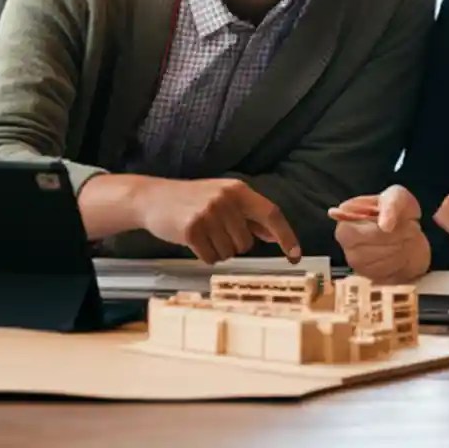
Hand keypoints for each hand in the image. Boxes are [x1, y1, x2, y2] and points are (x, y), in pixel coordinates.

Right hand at [133, 177, 300, 263]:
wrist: (153, 198)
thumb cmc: (193, 200)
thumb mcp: (224, 199)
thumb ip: (250, 216)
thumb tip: (275, 234)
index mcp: (239, 190)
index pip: (272, 214)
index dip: (286, 236)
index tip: (295, 255)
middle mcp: (226, 199)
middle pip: (247, 243)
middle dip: (234, 244)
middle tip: (215, 231)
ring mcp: (208, 214)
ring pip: (229, 253)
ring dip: (218, 250)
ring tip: (203, 233)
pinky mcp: (192, 229)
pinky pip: (211, 258)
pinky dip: (204, 255)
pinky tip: (193, 240)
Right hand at [330, 185, 429, 283]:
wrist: (414, 233)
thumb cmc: (398, 212)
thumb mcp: (397, 197)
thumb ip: (390, 206)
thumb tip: (385, 226)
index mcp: (346, 223)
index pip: (348, 233)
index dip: (372, 231)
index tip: (390, 225)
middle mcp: (348, 248)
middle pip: (365, 252)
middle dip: (391, 240)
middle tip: (404, 229)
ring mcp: (360, 266)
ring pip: (379, 264)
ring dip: (399, 250)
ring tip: (404, 239)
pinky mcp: (374, 279)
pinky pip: (388, 276)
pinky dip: (402, 263)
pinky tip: (403, 252)